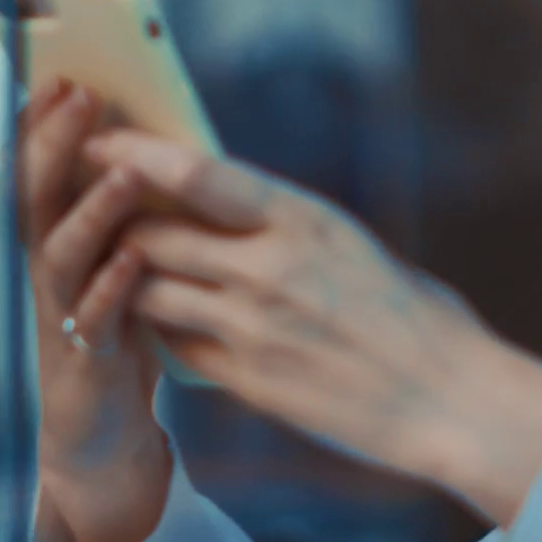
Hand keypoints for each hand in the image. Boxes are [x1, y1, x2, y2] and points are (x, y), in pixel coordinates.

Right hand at [17, 80, 165, 481]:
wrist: (99, 429)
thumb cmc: (117, 327)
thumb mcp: (117, 256)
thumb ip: (123, 209)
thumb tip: (150, 140)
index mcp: (60, 239)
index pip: (42, 170)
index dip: (43, 125)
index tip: (59, 75)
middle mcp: (51, 271)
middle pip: (39, 197)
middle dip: (54, 144)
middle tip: (77, 96)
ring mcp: (63, 314)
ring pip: (64, 253)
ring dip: (91, 210)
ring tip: (119, 172)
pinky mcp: (88, 359)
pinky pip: (96, 318)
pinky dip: (112, 286)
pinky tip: (131, 258)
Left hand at [84, 129, 541, 525]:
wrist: (451, 398)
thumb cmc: (416, 315)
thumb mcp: (351, 245)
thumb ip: (286, 225)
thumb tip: (226, 202)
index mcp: (304, 219)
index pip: (194, 172)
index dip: (134, 154)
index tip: (100, 142)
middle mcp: (269, 269)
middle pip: (152, 233)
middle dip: (114, 219)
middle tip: (90, 207)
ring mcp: (252, 329)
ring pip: (148, 289)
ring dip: (128, 275)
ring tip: (120, 264)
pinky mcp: (247, 380)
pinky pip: (173, 345)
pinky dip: (158, 326)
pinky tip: (161, 318)